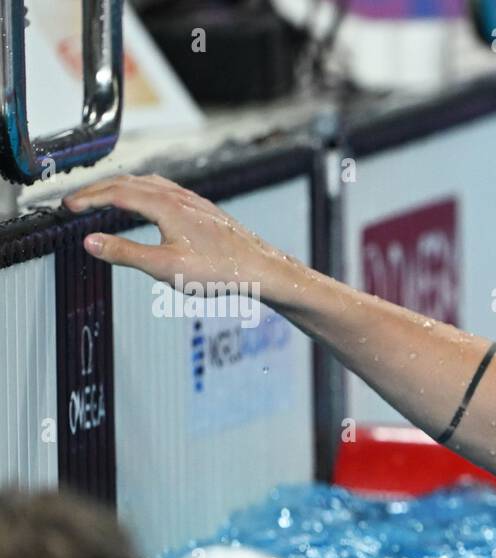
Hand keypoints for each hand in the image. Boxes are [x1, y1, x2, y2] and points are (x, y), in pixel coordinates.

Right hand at [62, 173, 299, 295]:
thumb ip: (125, 253)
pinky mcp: (204, 210)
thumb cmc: (219, 271)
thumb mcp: (165, 267)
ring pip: (149, 184)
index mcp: (165, 205)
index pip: (115, 193)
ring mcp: (193, 201)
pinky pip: (165, 191)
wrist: (261, 270)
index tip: (67, 206)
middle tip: (77, 202)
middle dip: (99, 190)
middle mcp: (179, 196)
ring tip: (103, 199)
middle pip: (129, 183)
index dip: (88, 198)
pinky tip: (147, 206)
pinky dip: (143, 192)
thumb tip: (89, 242)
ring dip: (121, 188)